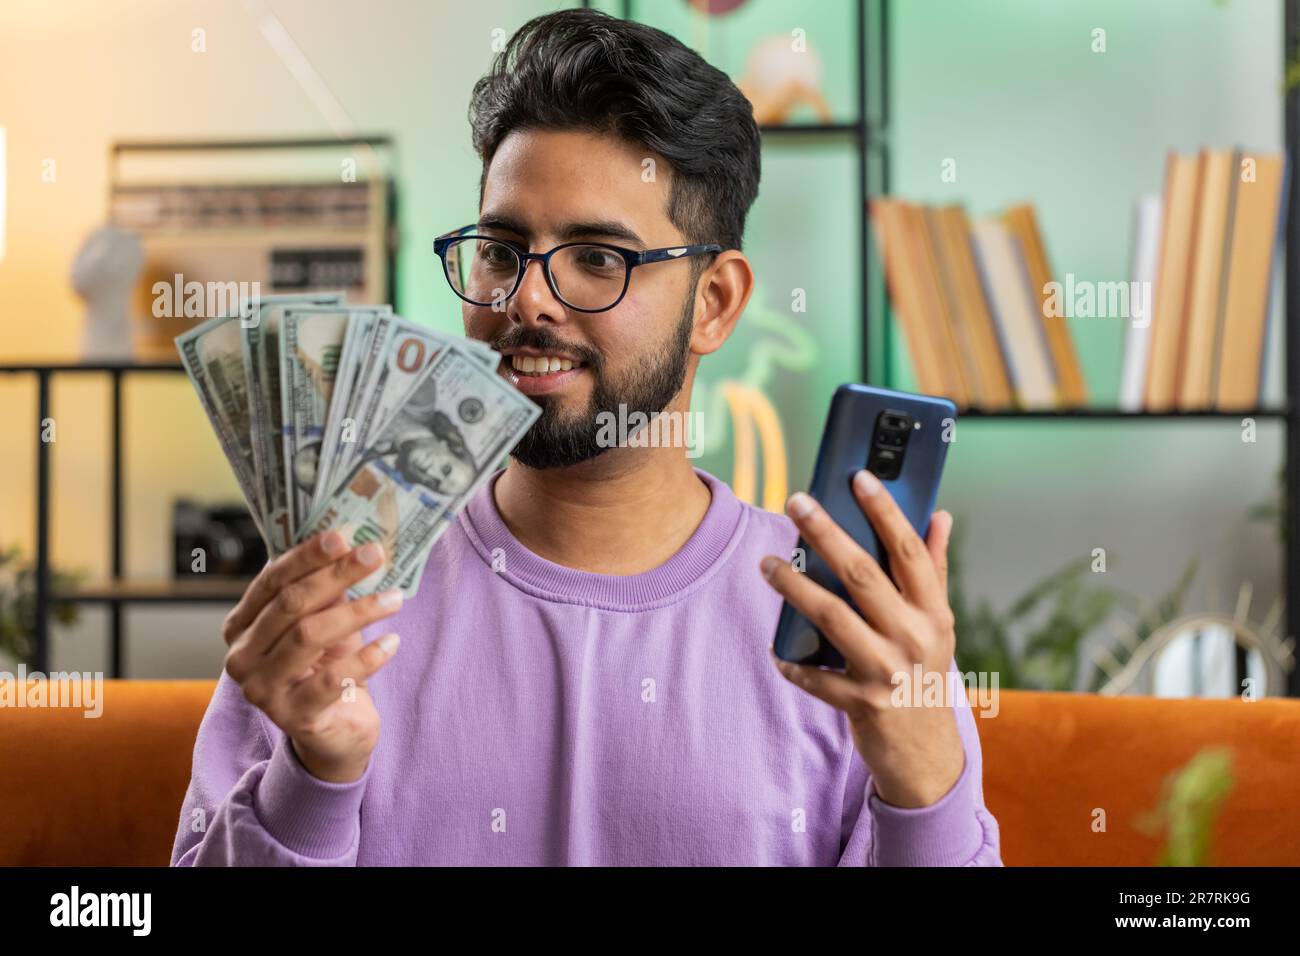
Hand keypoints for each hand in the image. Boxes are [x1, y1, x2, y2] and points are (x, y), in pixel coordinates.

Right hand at [222, 532, 403, 783]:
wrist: (335, 732)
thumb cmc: (327, 666)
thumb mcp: (323, 623)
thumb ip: (325, 590)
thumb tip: (352, 545)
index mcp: (241, 626)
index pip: (271, 582)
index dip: (306, 557)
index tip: (342, 536)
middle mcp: (241, 658)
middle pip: (290, 604)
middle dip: (336, 575)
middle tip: (374, 555)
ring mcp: (263, 690)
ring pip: (309, 636)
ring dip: (358, 611)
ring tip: (395, 598)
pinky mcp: (294, 717)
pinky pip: (334, 679)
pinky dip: (368, 657)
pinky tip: (392, 642)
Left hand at [760, 470, 964, 808]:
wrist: (927, 753)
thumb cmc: (925, 674)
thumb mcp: (937, 624)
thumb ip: (934, 570)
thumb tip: (939, 515)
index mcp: (934, 612)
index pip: (910, 551)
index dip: (885, 511)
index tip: (859, 476)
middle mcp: (915, 638)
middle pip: (864, 575)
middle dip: (826, 535)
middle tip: (796, 502)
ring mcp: (888, 672)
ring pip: (833, 618)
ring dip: (795, 588)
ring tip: (767, 564)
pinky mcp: (862, 704)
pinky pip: (816, 676)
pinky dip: (792, 662)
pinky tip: (776, 648)